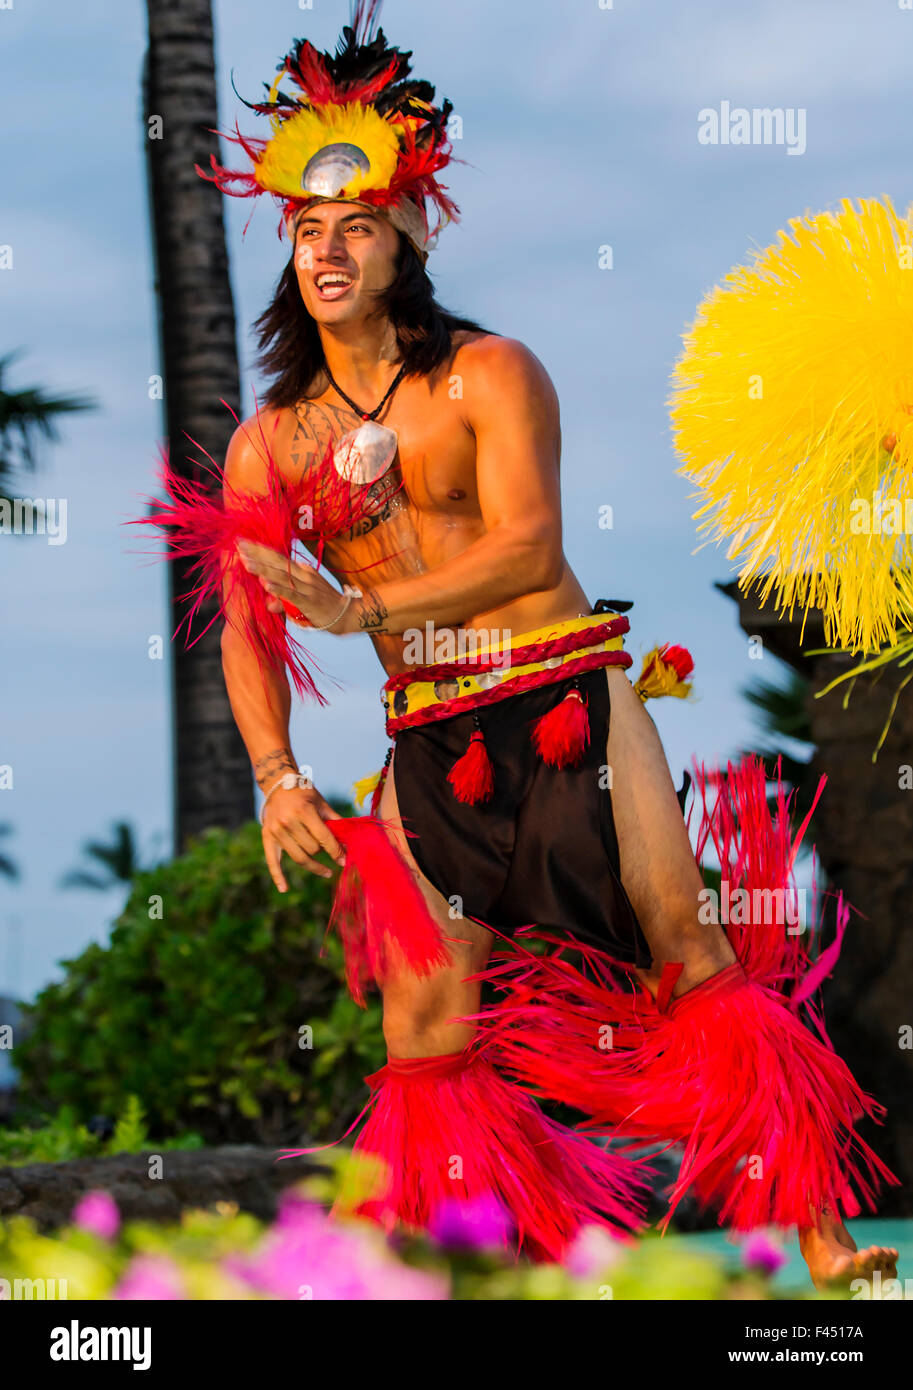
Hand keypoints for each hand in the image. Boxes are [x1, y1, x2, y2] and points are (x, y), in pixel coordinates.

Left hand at [238, 541, 356, 632]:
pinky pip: (291, 594)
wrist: (349, 614)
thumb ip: (284, 598)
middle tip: (238, 545)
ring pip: (281, 576)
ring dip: (263, 569)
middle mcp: (303, 575)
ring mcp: (306, 587)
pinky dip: (278, 589)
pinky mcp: (309, 601)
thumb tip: (269, 603)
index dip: (260, 550)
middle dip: (257, 554)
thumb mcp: (302, 599)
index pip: (277, 557)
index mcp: (301, 570)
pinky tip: (265, 585)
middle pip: (277, 561)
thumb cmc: (324, 605)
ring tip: (246, 563)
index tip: (242, 542)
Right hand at [261, 784, 344, 891]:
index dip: (336, 851)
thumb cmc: (304, 793)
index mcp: (304, 811)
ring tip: (325, 871)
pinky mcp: (267, 836)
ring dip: (314, 866)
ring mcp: (276, 830)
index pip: (324, 839)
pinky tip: (284, 889)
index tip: (344, 860)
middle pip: (312, 849)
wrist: (278, 784)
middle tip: (334, 856)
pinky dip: (278, 876)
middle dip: (324, 854)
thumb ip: (335, 821)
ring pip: (298, 857)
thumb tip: (350, 841)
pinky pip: (272, 861)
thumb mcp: (322, 803)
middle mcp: (288, 821)